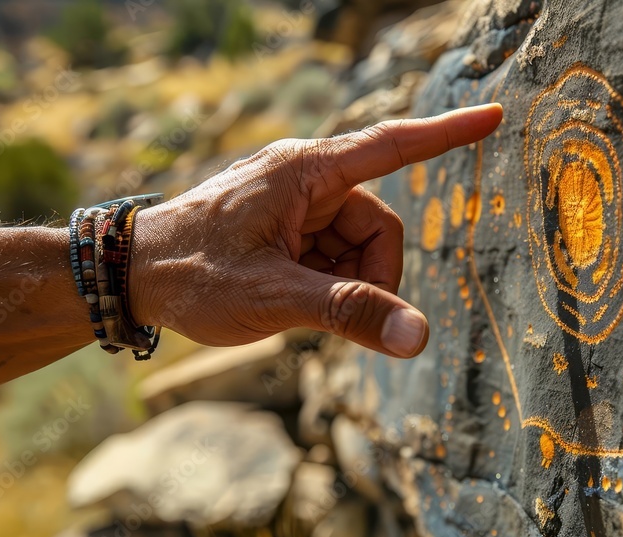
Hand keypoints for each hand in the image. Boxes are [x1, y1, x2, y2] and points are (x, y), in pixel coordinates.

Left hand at [129, 104, 502, 357]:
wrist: (128, 276)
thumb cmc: (191, 275)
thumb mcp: (274, 298)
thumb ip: (350, 313)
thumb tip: (420, 336)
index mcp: (305, 172)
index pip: (392, 145)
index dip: (447, 132)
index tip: (494, 114)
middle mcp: (305, 179)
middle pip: (378, 226)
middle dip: (368, 275)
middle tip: (327, 310)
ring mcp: (296, 204)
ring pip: (359, 247)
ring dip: (344, 284)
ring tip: (294, 303)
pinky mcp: (288, 228)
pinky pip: (334, 256)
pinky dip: (326, 284)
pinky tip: (290, 298)